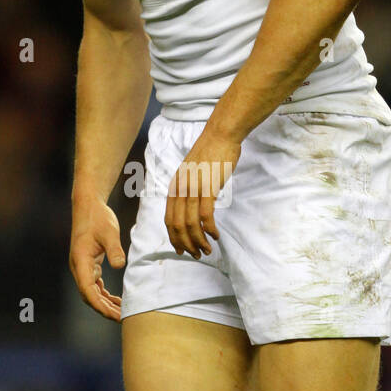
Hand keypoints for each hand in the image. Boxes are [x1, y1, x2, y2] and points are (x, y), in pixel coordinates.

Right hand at [69, 195, 125, 319]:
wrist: (88, 206)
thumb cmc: (98, 217)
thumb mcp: (109, 231)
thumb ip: (114, 248)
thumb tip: (119, 265)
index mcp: (80, 261)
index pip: (87, 290)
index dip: (100, 305)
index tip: (113, 314)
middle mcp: (79, 267)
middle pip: (89, 296)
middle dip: (105, 309)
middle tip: (124, 319)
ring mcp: (83, 267)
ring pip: (92, 292)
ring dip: (105, 303)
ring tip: (123, 312)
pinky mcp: (89, 264)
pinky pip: (95, 285)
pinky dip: (105, 295)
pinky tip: (117, 300)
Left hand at [165, 129, 240, 257]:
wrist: (221, 135)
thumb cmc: (210, 153)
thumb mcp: (193, 174)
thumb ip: (191, 190)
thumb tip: (195, 208)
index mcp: (175, 187)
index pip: (169, 220)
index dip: (175, 238)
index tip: (183, 250)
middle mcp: (180, 189)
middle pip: (178, 226)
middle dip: (186, 245)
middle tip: (198, 255)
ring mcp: (193, 188)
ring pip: (190, 224)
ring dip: (199, 241)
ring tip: (208, 250)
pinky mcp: (208, 187)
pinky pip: (205, 215)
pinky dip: (209, 229)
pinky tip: (215, 235)